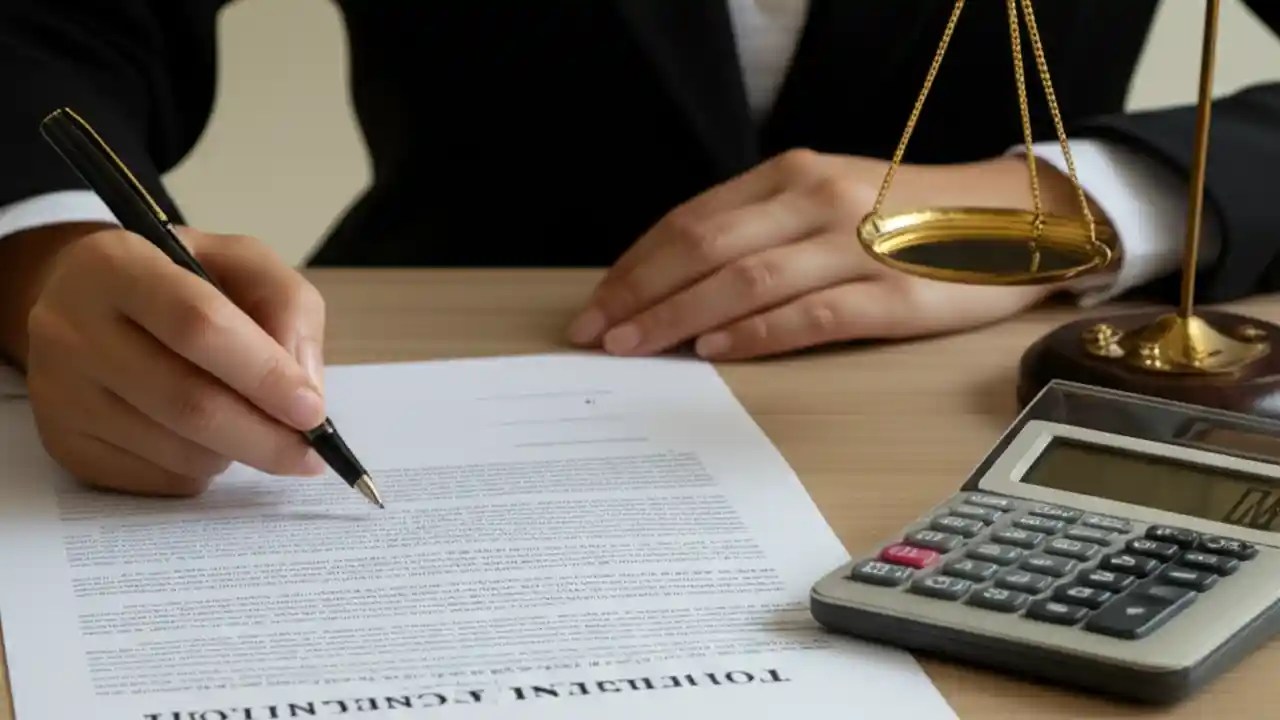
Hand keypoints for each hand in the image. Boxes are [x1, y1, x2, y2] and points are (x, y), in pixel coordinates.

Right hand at [9, 224, 327, 496]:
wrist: (88, 302)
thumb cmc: (179, 280)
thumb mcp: (240, 263)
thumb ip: (287, 306)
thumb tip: (305, 387)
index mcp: (116, 265)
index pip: (199, 325)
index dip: (265, 374)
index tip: (312, 410)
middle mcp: (70, 328)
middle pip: (188, 403)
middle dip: (265, 437)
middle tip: (309, 454)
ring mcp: (59, 392)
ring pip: (176, 451)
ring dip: (236, 453)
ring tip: (251, 429)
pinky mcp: (63, 444)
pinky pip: (156, 480)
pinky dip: (201, 471)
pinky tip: (206, 440)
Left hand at [566, 149, 1086, 358]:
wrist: (1007, 222)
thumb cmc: (901, 217)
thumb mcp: (823, 200)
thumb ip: (758, 229)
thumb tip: (677, 279)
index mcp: (791, 175)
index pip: (691, 220)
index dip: (635, 265)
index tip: (596, 303)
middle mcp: (817, 200)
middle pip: (705, 249)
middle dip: (639, 294)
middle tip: (596, 334)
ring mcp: (856, 245)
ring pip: (746, 281)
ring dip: (679, 316)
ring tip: (635, 347)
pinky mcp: (892, 294)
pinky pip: (810, 315)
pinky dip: (756, 333)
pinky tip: (715, 351)